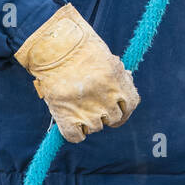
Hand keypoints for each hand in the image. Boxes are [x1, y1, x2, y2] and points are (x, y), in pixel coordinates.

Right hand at [14, 3, 138, 143]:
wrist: (53, 48)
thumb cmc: (79, 48)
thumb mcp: (106, 57)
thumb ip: (118, 75)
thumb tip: (127, 81)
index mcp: (117, 83)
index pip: (130, 105)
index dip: (124, 109)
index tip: (117, 110)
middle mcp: (106, 100)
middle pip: (112, 119)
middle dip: (105, 114)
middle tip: (91, 104)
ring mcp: (87, 111)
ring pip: (95, 128)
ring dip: (88, 121)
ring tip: (75, 104)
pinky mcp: (67, 118)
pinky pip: (76, 136)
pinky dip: (75, 133)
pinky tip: (70, 122)